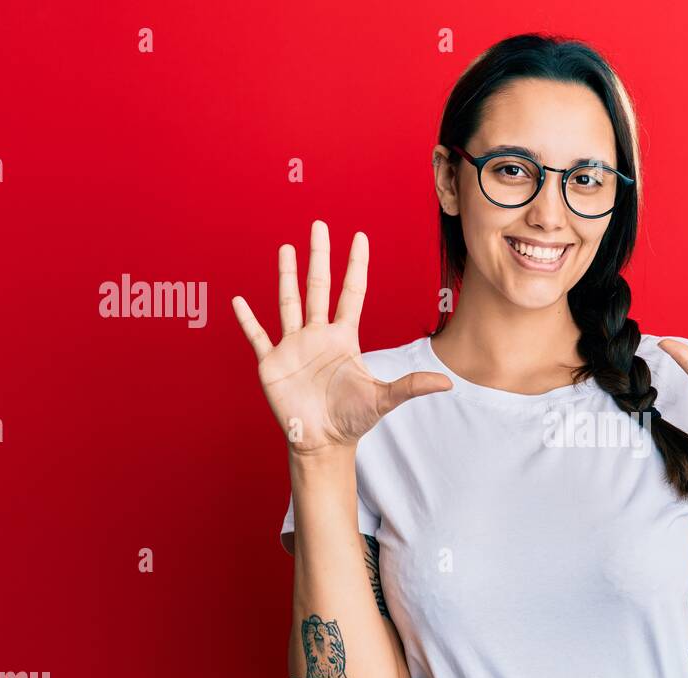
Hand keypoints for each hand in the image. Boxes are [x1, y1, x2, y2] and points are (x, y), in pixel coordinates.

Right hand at [231, 220, 451, 454]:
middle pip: (318, 287)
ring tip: (286, 248)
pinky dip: (248, 320)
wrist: (323, 442)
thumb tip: (449, 382)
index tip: (360, 237)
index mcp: (344, 337)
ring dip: (286, 276)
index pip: (351, 292)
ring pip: (289, 302)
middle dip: (319, 256)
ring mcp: (294, 347)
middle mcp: (318, 335)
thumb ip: (412, 385)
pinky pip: (257, 336)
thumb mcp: (384, 399)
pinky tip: (239, 300)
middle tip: (319, 225)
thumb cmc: (353, 420)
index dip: (356, 265)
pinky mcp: (272, 363)